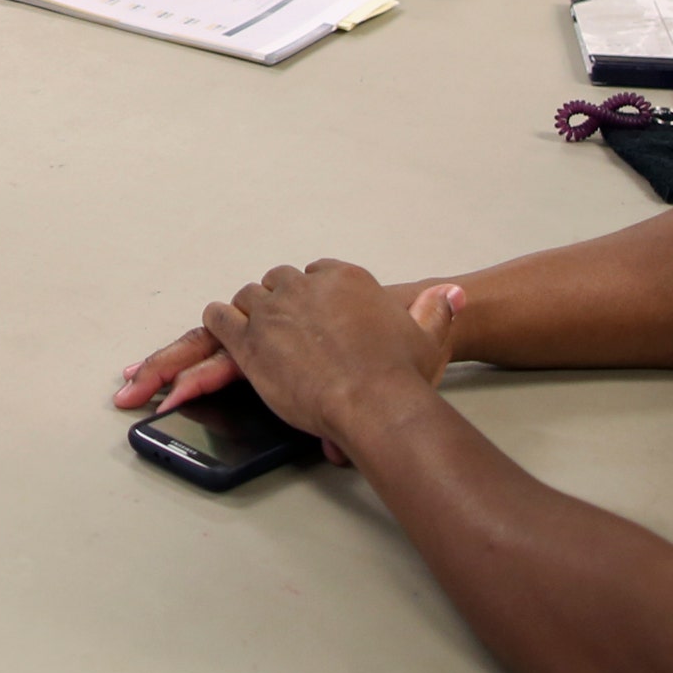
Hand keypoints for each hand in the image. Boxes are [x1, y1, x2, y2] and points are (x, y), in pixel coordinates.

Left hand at [199, 263, 464, 462]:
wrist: (372, 399)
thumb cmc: (399, 375)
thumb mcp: (428, 337)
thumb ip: (436, 311)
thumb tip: (452, 294)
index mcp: (344, 279)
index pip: (318, 272)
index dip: (314, 294)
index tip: (315, 312)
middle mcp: (305, 287)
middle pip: (280, 281)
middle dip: (281, 301)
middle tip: (283, 326)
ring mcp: (273, 311)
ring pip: (249, 297)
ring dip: (250, 312)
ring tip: (253, 330)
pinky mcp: (249, 339)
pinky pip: (220, 318)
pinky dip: (219, 322)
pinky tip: (221, 330)